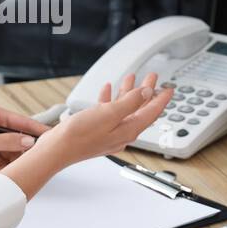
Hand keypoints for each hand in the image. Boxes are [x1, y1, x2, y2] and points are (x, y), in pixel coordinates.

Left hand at [0, 106, 49, 178]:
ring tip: (30, 171)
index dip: (38, 131)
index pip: (22, 123)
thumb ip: (6, 141)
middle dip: (30, 150)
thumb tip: (29, 141)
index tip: (52, 139)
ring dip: (20, 161)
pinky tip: (15, 175)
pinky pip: (5, 162)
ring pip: (14, 152)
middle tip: (44, 160)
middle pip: (21, 138)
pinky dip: (10, 168)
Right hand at [1, 73, 172, 197]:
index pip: (152, 112)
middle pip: (140, 109)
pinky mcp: (96, 130)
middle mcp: (121, 132)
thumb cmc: (79, 136)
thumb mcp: (109, 114)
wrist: (56, 150)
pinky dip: (110, 99)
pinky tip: (107, 90)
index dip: (162, 98)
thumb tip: (147, 92)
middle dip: (147, 92)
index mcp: (128, 129)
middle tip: (152, 77)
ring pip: (124, 109)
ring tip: (131, 78)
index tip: (169, 88)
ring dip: (128, 92)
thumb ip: (130, 102)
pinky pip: (108, 112)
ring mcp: (109, 132)